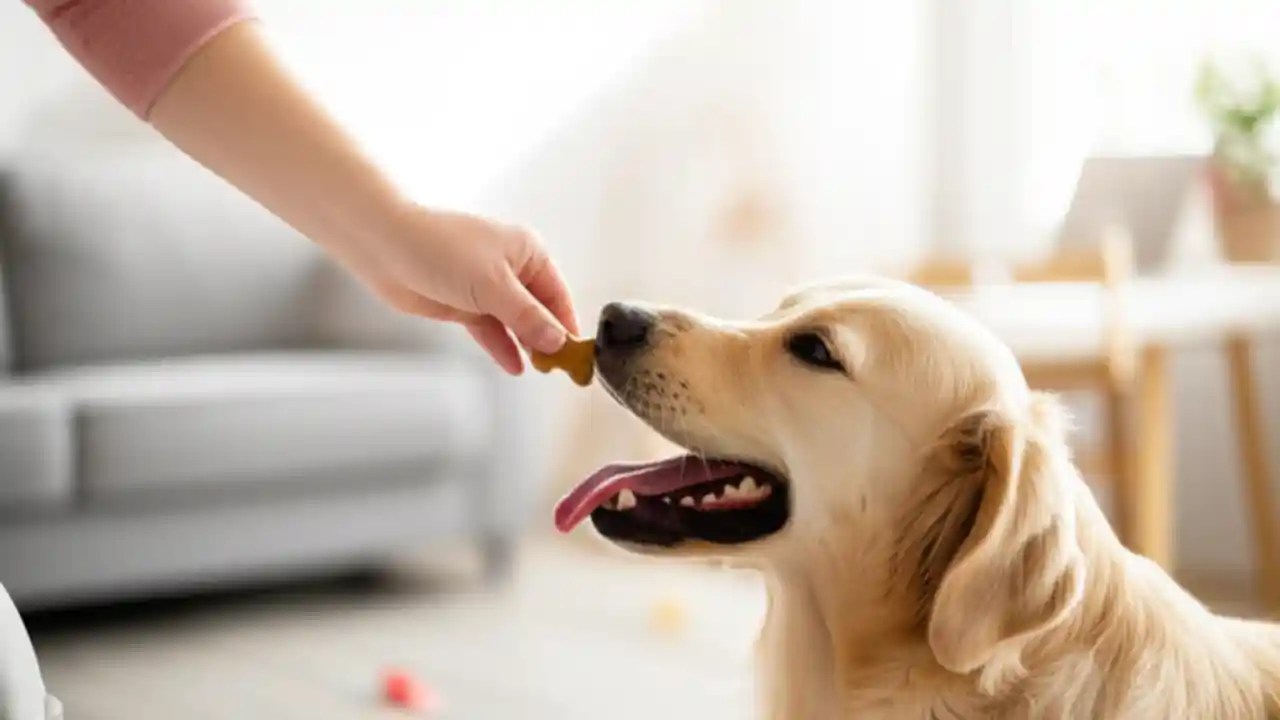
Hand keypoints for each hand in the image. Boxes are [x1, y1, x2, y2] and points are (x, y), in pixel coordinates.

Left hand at [330, 204, 578, 373]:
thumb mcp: (493, 286)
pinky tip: (515, 366)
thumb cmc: (440, 250)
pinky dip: (503, 347)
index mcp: (527, 253)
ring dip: (527, 346)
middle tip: (562, 370)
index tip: (579, 357)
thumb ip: (527, 317)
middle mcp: (510, 269)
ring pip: (515, 323)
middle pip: (539, 311)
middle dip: (549, 339)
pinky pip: (491, 330)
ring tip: (542, 371)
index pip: (558, 297)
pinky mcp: (463, 304)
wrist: (384, 246)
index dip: (568, 327)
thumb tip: (557, 341)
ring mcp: (486, 287)